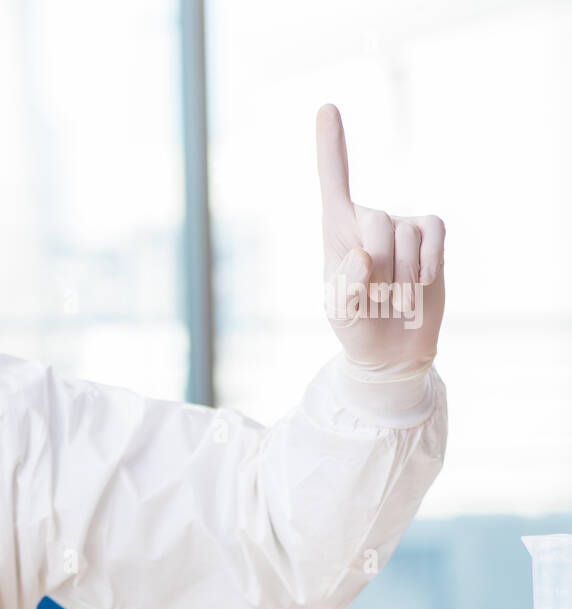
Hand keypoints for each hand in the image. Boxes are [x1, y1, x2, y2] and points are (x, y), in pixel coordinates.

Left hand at [316, 103, 444, 378]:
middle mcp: (369, 219)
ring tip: (394, 297)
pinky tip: (422, 283)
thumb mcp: (342, 313)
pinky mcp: (431, 236)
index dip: (331, 146)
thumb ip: (346, 288)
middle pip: (375, 222)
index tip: (327, 108)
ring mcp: (403, 225)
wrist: (392, 347)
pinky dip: (428, 263)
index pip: (332, 182)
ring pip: (407, 237)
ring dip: (402, 277)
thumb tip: (362, 255)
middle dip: (378, 265)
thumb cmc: (357, 325)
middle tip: (377, 296)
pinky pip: (434, 234)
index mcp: (336, 229)